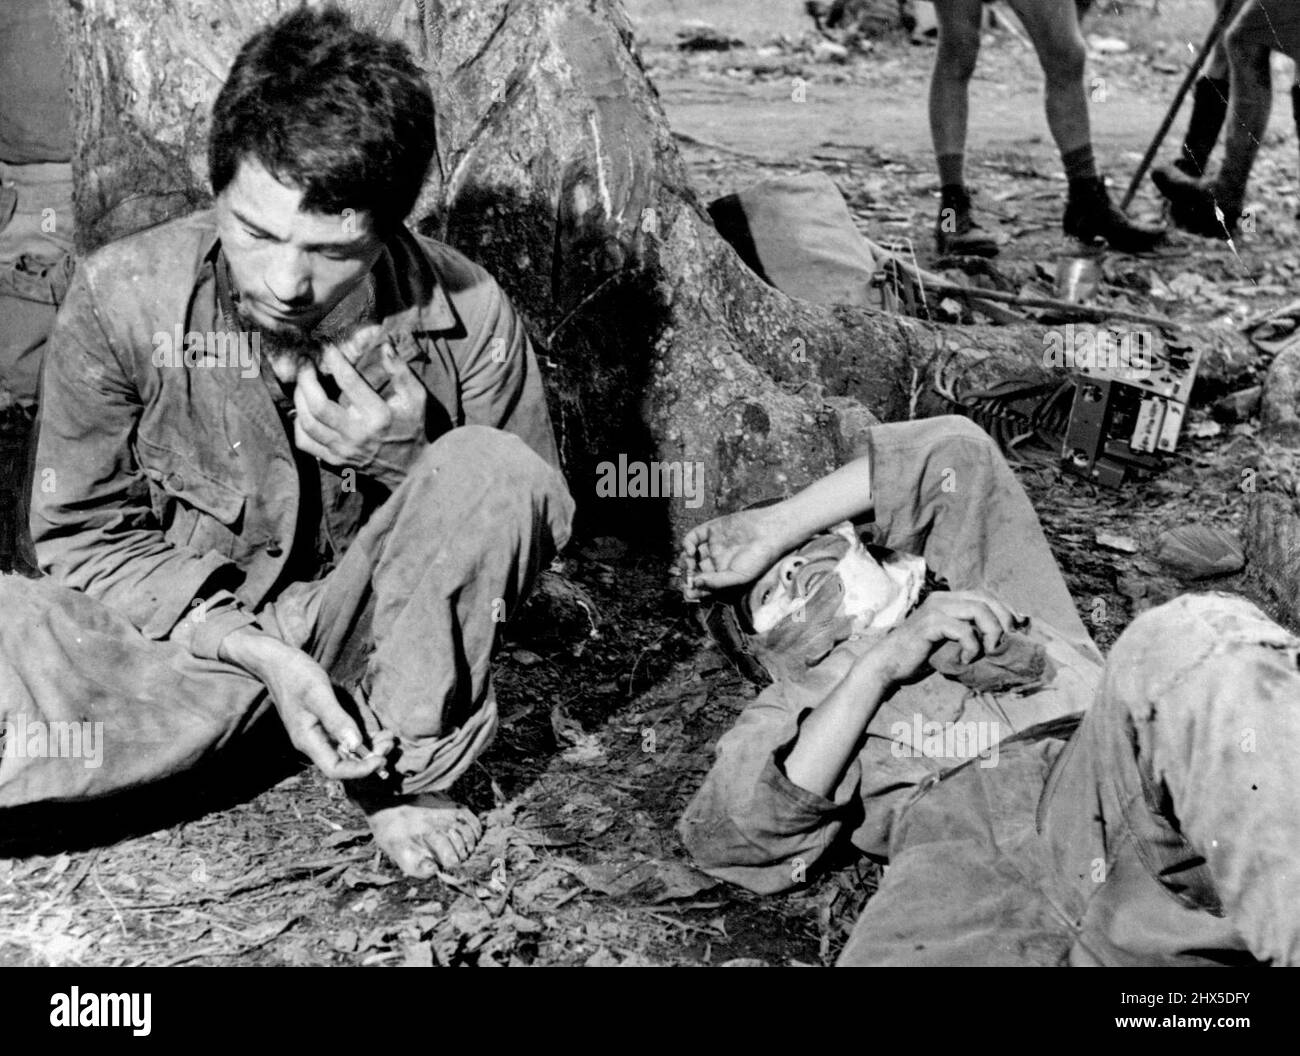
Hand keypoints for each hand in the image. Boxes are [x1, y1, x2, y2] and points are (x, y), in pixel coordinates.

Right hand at [222, 631, 394, 779]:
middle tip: (390, 745)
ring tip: (389, 738)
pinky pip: (346, 740)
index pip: (335, 770)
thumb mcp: (317, 694)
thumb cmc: (296, 675)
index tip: (381, 760)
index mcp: (308, 741)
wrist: (278, 662)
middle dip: (369, 759)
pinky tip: (380, 732)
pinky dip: (364, 739)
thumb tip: (356, 745)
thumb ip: (336, 719)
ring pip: (347, 752)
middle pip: (344, 764)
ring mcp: (319, 734)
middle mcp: (313, 743)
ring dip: (370, 750)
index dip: (359, 770)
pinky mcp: (324, 725)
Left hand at [293, 327, 426, 486]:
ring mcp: (343, 449)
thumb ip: (401, 371)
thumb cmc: (413, 427)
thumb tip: (385, 345)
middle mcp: (357, 434)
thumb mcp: (416, 398)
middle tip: (305, 364)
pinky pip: (304, 442)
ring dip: (299, 398)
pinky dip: (298, 424)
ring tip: (301, 383)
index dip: (335, 361)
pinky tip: (304, 410)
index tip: (327, 347)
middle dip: (306, 380)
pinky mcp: (335, 460)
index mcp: (378, 416)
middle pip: (318, 405)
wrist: (411, 468)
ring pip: (307, 423)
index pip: (350, 383)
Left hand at [677, 504, 794, 600]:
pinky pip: (693, 537)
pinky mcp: (711, 530)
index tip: (687, 592)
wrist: (770, 532)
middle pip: (693, 570)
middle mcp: (716, 560)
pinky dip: (687, 544)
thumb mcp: (739, 577)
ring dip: (685, 560)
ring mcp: (713, 545)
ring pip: (691, 554)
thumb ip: (716, 583)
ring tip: (689, 564)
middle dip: (687, 575)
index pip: (702, 584)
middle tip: (687, 577)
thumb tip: (695, 584)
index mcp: (723, 575)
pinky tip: (690, 551)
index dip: (692, 589)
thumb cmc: (759, 558)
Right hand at [864, 590, 1015, 685]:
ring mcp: (936, 609)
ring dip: (991, 632)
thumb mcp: (948, 639)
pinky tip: (966, 660)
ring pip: (978, 610)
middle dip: (1003, 619)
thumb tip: (1000, 636)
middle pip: (985, 598)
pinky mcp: (930, 624)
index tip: (1014, 630)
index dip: (1004, 609)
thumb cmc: (918, 655)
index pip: (984, 594)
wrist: (888, 663)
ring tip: (988, 651)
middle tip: (1006, 642)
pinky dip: (972, 647)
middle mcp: (942, 598)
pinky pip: (964, 630)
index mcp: (947, 599)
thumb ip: (968, 631)